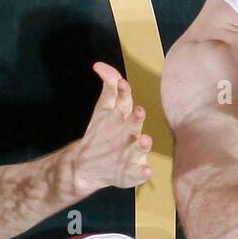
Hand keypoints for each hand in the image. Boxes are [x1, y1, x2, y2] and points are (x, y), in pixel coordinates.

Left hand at [68, 63, 152, 193]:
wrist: (91, 165)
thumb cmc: (103, 132)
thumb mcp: (104, 108)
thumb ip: (108, 86)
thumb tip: (98, 65)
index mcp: (124, 117)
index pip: (124, 102)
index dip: (123, 93)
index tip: (121, 84)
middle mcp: (131, 133)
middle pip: (134, 124)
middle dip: (136, 118)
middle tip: (138, 111)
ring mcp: (132, 153)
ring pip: (139, 148)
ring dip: (143, 144)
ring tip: (145, 139)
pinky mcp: (132, 173)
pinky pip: (139, 173)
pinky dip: (143, 172)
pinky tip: (146, 170)